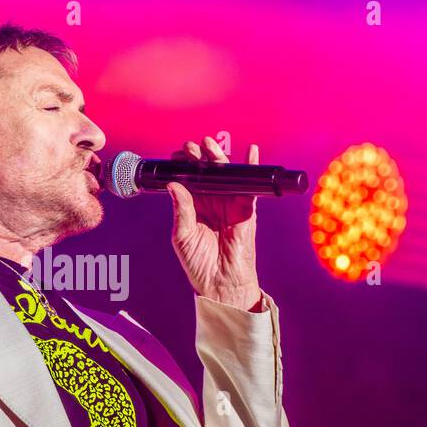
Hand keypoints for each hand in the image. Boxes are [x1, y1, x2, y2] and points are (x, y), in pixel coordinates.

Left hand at [165, 136, 263, 311]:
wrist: (221, 282)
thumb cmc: (199, 263)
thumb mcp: (182, 235)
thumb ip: (181, 209)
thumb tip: (174, 185)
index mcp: (193, 207)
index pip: (188, 180)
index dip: (183, 166)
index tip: (175, 155)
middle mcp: (211, 202)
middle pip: (206, 173)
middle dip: (198, 157)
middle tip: (189, 147)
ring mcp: (229, 203)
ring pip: (225, 174)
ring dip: (218, 157)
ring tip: (209, 144)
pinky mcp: (246, 208)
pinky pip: (250, 184)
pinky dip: (252, 167)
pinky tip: (252, 151)